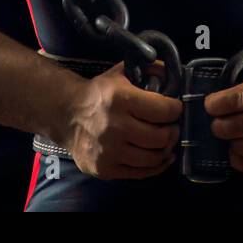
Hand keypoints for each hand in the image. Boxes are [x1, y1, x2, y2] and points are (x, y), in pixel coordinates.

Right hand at [58, 61, 181, 179]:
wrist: (67, 115)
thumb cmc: (99, 94)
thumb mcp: (121, 74)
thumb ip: (150, 69)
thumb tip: (173, 72)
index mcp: (121, 99)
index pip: (164, 110)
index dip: (175, 109)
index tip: (175, 108)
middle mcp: (115, 127)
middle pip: (161, 137)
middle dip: (173, 130)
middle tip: (172, 126)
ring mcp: (109, 151)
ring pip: (153, 157)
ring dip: (166, 149)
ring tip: (166, 140)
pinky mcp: (105, 169)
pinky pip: (141, 173)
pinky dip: (156, 166)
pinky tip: (161, 156)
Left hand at [204, 70, 242, 177]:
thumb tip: (219, 97)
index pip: (238, 99)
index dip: (218, 104)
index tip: (210, 106)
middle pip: (234, 125)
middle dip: (219, 125)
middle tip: (219, 124)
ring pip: (239, 146)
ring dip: (231, 142)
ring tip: (235, 136)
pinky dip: (238, 158)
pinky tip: (242, 150)